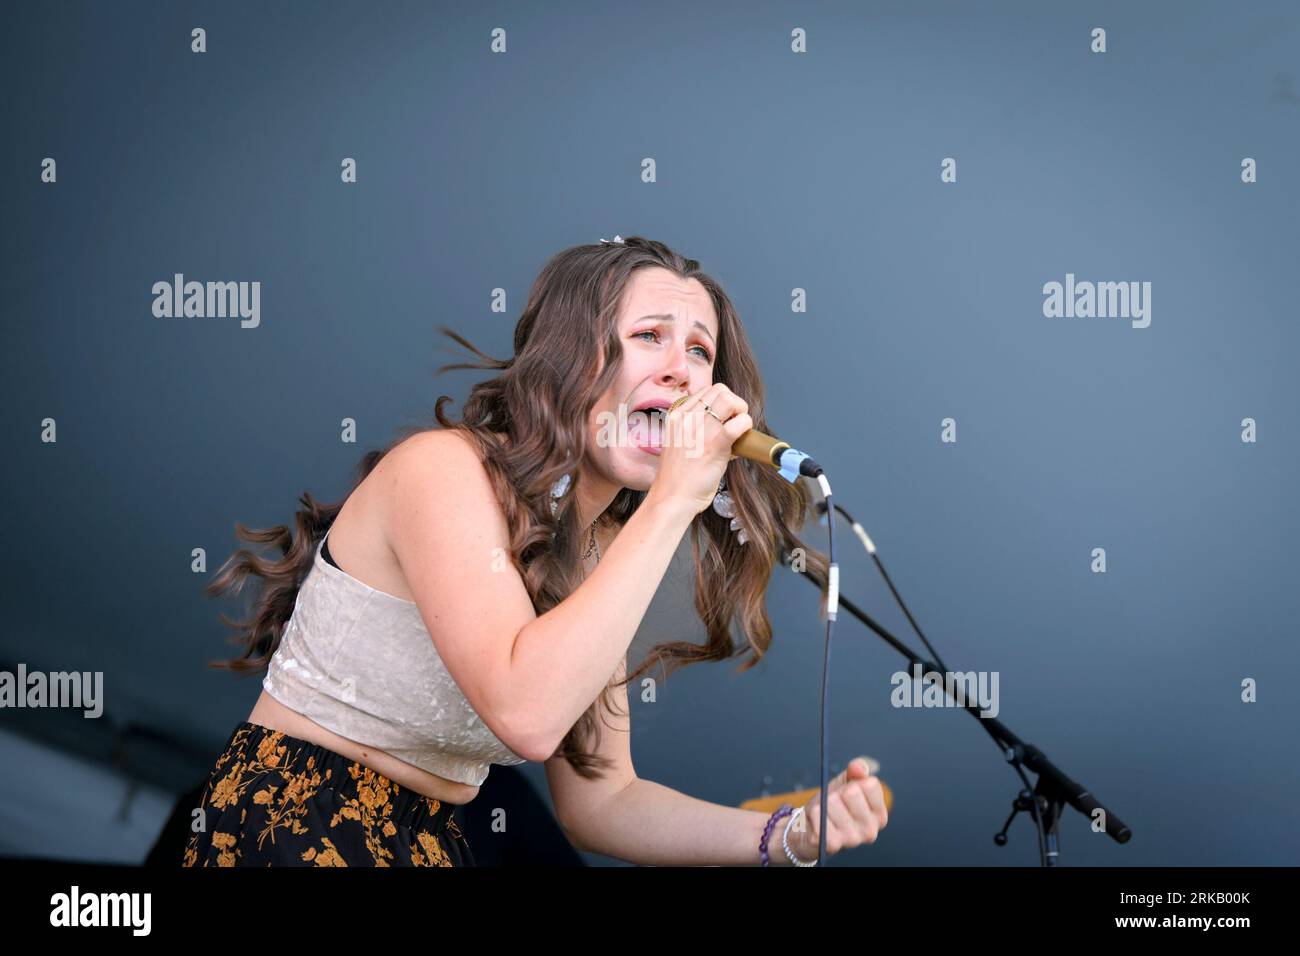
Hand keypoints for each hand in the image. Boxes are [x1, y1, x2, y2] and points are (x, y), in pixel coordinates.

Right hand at [649, 383, 751, 515]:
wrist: (672, 498)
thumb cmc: (676, 479)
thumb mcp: (677, 446)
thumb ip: (695, 434)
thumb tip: (724, 431)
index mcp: (676, 417)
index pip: (704, 392)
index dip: (720, 401)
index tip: (724, 416)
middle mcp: (687, 418)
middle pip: (720, 390)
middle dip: (734, 401)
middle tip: (736, 419)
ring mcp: (701, 428)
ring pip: (730, 400)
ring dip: (742, 411)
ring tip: (741, 427)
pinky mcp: (716, 443)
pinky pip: (739, 422)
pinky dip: (746, 426)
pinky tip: (744, 438)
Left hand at [786, 757, 887, 861]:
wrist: (810, 828)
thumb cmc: (833, 804)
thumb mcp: (846, 783)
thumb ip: (856, 770)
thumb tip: (858, 767)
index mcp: (879, 815)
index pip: (870, 785)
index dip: (853, 783)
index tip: (848, 793)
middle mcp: (870, 830)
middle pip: (851, 792)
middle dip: (837, 793)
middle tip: (834, 805)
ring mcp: (852, 840)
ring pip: (832, 802)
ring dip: (823, 804)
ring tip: (825, 814)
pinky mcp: (833, 845)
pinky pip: (818, 815)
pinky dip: (813, 813)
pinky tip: (816, 822)